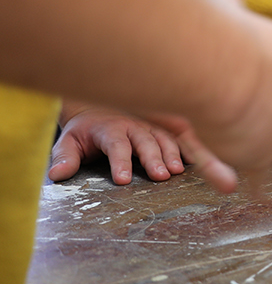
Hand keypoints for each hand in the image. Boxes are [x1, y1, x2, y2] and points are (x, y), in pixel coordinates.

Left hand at [48, 106, 223, 185]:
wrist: (104, 104)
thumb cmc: (88, 129)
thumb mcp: (69, 140)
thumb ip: (65, 157)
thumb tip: (57, 174)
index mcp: (112, 128)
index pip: (117, 145)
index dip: (121, 161)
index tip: (123, 179)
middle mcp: (137, 125)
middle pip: (147, 142)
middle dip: (154, 158)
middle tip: (161, 175)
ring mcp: (156, 126)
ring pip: (168, 138)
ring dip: (175, 154)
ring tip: (178, 171)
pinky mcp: (171, 129)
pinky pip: (186, 140)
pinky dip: (198, 150)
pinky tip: (202, 162)